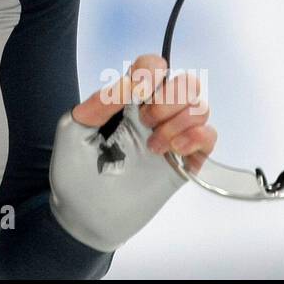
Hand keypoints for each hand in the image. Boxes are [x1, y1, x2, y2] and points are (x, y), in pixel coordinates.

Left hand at [48, 54, 208, 251]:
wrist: (85, 216)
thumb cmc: (75, 172)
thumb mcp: (74, 130)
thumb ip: (101, 102)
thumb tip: (132, 81)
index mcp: (126, 100)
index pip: (152, 67)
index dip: (152, 71)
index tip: (138, 94)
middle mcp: (153, 114)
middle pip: (185, 83)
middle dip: (168, 100)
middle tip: (145, 123)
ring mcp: (171, 137)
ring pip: (200, 107)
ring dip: (179, 123)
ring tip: (154, 146)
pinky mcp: (185, 163)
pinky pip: (209, 136)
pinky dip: (196, 139)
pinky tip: (173, 154)